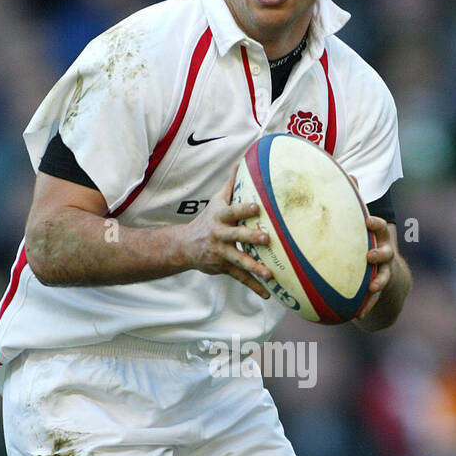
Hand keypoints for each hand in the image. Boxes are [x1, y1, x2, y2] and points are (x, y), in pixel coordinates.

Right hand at [181, 172, 272, 297]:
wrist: (185, 246)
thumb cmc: (208, 219)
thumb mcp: (216, 201)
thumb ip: (231, 184)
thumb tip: (243, 161)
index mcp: (220, 217)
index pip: (232, 211)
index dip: (244, 208)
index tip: (257, 206)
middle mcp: (220, 235)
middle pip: (237, 235)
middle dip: (251, 237)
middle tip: (266, 237)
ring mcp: (222, 253)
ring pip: (239, 260)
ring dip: (254, 267)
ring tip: (269, 273)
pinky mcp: (224, 268)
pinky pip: (240, 278)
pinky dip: (253, 286)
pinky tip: (267, 294)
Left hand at [354, 213, 394, 320]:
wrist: (385, 270)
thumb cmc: (362, 245)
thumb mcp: (356, 232)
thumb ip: (345, 217)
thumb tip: (326, 195)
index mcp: (378, 239)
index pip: (380, 227)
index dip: (376, 224)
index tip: (368, 221)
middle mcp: (384, 255)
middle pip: (386, 252)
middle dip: (379, 254)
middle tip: (370, 256)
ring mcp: (384, 273)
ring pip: (384, 278)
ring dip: (379, 283)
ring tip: (372, 288)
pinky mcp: (379, 289)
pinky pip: (373, 299)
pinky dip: (367, 307)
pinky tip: (357, 315)